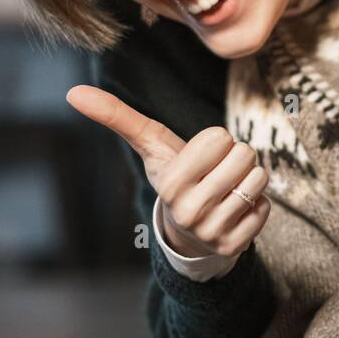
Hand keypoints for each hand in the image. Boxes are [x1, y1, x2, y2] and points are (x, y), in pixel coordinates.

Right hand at [66, 85, 269, 257]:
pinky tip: (236, 210)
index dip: (217, 140)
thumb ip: (116, 116)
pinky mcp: (236, 245)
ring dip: (250, 178)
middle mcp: (190, 211)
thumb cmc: (174, 176)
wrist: (188, 233)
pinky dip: (257, 204)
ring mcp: (213, 231)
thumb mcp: (150, 146)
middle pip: (244, 155)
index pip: (220, 137)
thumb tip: (72, 91)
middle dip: (237, 156)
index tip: (204, 155)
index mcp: (171, 183)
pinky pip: (266, 206)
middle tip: (219, 172)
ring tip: (228, 188)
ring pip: (258, 179)